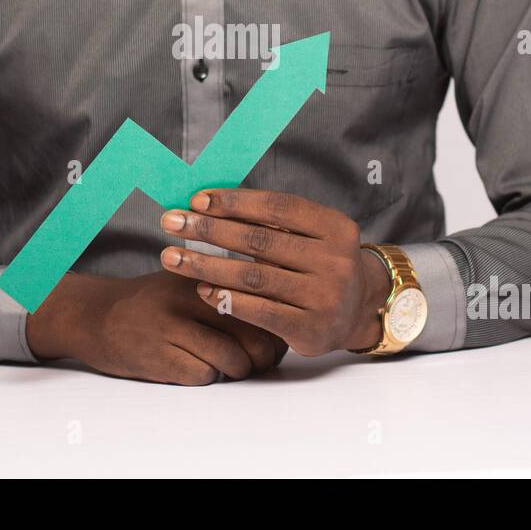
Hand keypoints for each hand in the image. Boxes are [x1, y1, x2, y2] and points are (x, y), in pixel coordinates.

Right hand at [25, 269, 286, 384]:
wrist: (96, 317)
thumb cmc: (157, 303)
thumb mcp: (190, 278)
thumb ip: (232, 285)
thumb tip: (282, 309)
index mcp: (205, 272)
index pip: (262, 300)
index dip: (276, 324)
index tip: (275, 334)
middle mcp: (191, 296)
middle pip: (256, 335)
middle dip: (265, 355)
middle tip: (259, 358)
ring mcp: (173, 327)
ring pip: (234, 360)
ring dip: (239, 370)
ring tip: (231, 365)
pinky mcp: (158, 356)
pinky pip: (205, 376)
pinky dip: (209, 377)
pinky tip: (199, 367)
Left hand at [158, 188, 391, 356]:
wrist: (359, 309)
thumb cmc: (320, 262)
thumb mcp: (313, 234)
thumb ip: (272, 221)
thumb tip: (208, 203)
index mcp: (335, 227)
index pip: (278, 207)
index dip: (234, 201)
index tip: (196, 200)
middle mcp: (335, 261)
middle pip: (260, 240)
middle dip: (209, 229)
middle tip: (171, 222)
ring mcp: (324, 298)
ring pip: (253, 277)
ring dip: (206, 264)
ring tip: (172, 258)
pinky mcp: (310, 330)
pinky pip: (258, 311)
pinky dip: (226, 298)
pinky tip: (201, 288)